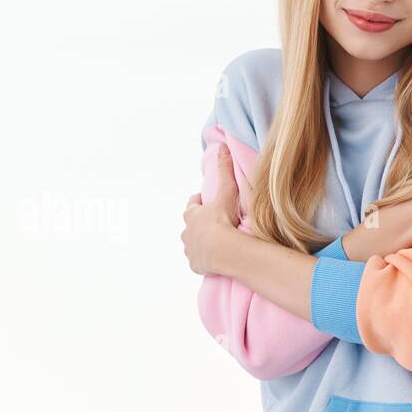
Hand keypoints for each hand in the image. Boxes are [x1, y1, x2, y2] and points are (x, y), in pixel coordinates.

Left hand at [182, 142, 241, 274]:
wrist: (223, 250)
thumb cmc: (223, 220)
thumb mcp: (225, 192)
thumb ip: (224, 170)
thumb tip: (222, 146)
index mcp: (191, 215)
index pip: (192, 206)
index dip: (199, 203)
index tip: (207, 202)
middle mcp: (186, 233)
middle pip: (191, 226)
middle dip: (199, 224)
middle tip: (214, 224)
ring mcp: (189, 250)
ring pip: (193, 244)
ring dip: (201, 242)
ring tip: (215, 243)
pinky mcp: (195, 265)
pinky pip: (198, 261)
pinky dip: (203, 259)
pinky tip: (213, 259)